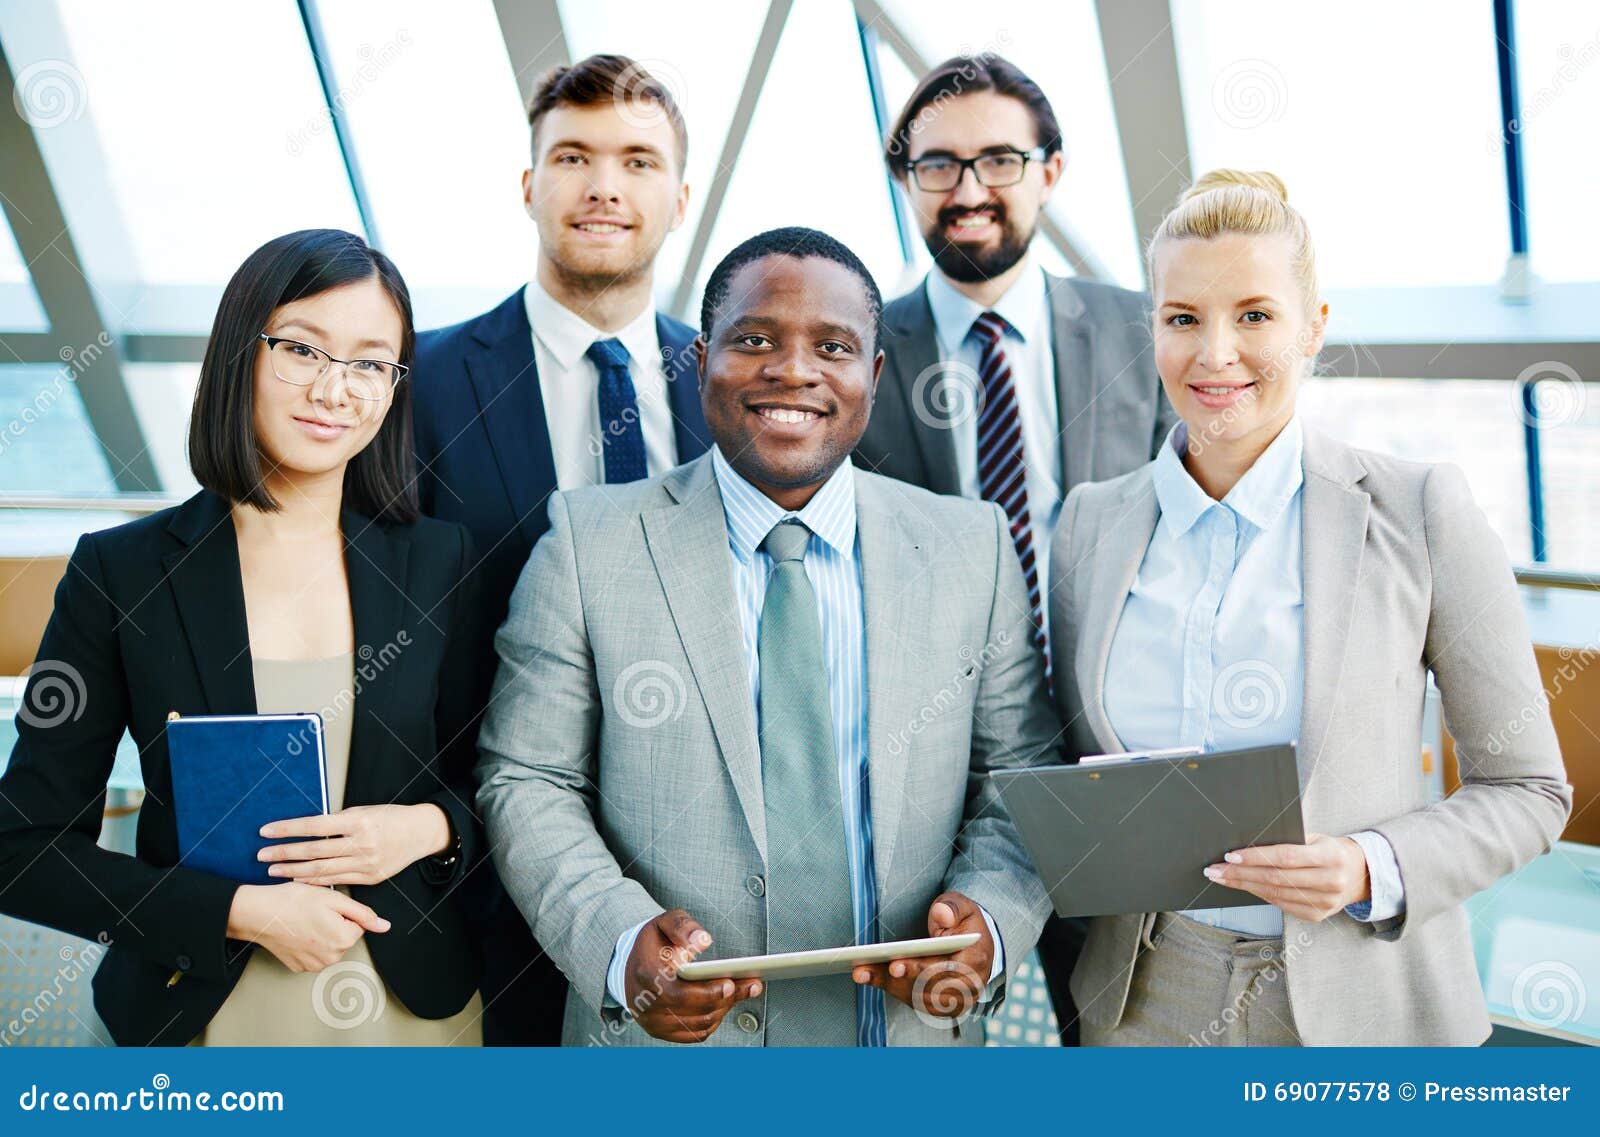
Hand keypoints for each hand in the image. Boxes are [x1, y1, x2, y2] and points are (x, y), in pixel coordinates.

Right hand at [225, 882, 389, 971]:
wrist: (258, 913)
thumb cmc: (292, 902)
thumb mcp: (333, 899)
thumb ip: (363, 914)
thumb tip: (384, 926)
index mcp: (343, 940)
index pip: (357, 924)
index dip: (342, 912)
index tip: (325, 908)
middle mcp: (330, 958)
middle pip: (344, 937)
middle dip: (334, 923)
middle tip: (313, 912)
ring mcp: (314, 965)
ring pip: (330, 945)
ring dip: (321, 933)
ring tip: (303, 921)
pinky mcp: (299, 967)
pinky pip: (314, 953)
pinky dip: (308, 943)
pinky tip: (296, 932)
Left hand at [257, 803, 449, 886]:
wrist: (421, 833)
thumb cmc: (390, 818)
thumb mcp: (364, 811)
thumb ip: (338, 822)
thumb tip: (307, 829)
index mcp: (358, 821)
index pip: (314, 826)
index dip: (288, 829)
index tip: (266, 831)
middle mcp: (361, 844)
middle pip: (314, 851)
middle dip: (284, 854)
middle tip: (262, 855)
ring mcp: (366, 863)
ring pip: (322, 870)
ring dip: (294, 871)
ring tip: (274, 871)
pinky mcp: (370, 878)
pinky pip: (337, 881)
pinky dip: (315, 882)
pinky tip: (299, 880)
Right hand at [624, 910, 761, 1043]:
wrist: (630, 964)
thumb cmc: (652, 943)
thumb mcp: (664, 922)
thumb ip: (683, 927)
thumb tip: (704, 940)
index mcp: (646, 975)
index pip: (679, 994)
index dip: (707, 992)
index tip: (731, 984)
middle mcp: (647, 1004)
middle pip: (695, 1011)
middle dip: (726, 998)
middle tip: (751, 984)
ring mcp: (653, 1021)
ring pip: (699, 1024)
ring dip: (724, 1009)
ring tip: (742, 990)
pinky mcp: (661, 1032)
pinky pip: (695, 1033)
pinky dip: (714, 1019)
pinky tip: (724, 1003)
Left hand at [851, 891, 993, 1018]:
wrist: (977, 947)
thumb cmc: (965, 924)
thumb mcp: (964, 906)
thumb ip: (953, 907)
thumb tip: (941, 914)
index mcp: (976, 961)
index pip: (944, 969)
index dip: (918, 969)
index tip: (894, 965)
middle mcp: (968, 987)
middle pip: (925, 987)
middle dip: (892, 979)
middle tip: (863, 971)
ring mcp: (954, 1001)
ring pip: (916, 997)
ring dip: (886, 986)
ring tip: (861, 973)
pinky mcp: (941, 1007)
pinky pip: (913, 1001)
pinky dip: (891, 989)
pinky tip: (870, 977)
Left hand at [1204, 832, 1370, 921]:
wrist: (1358, 874)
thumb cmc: (1328, 850)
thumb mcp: (1315, 838)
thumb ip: (1288, 839)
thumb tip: (1248, 839)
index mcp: (1331, 857)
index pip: (1286, 857)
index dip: (1256, 857)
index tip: (1230, 856)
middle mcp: (1331, 881)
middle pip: (1276, 878)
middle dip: (1240, 874)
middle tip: (1214, 869)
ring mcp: (1325, 902)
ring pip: (1275, 894)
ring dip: (1244, 886)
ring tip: (1221, 878)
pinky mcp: (1316, 915)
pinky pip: (1281, 904)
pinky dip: (1259, 894)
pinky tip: (1243, 886)